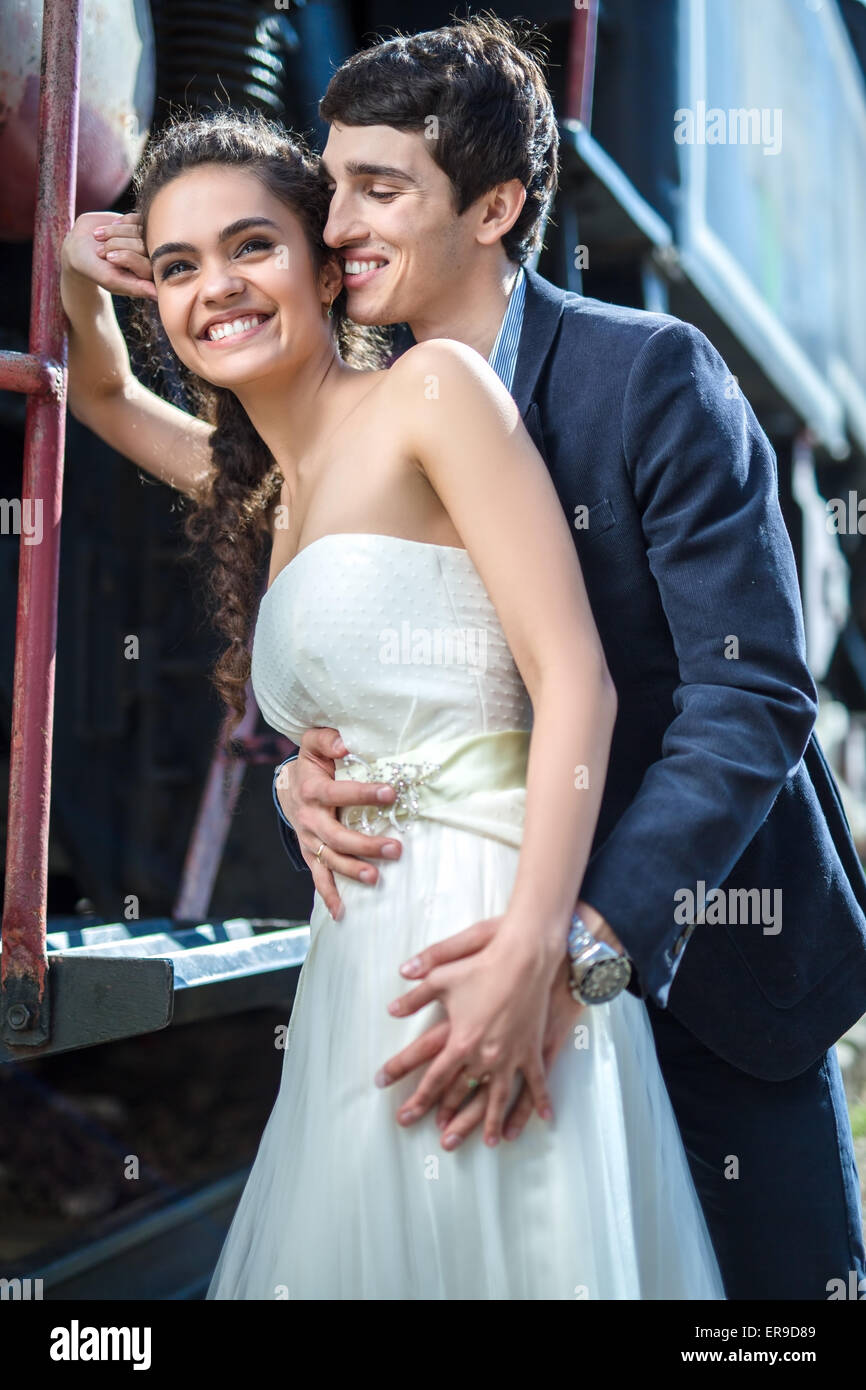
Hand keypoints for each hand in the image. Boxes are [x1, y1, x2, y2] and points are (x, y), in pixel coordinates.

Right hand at [61, 211, 156, 301]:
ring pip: (141, 230)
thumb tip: (158, 296)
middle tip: (101, 250)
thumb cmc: (95, 269)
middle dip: (118, 244)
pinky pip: (138, 218)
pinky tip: (111, 227)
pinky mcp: (142, 225)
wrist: (79, 246)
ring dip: (117, 232)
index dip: (126, 258)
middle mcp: (150, 259)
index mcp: (147, 277)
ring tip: (100, 237)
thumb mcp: (111, 280)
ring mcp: (147, 241)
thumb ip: (136, 287)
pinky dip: (121, 222)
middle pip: (144, 246)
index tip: (109, 259)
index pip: (148, 265)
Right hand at [276, 727, 407, 918]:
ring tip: (377, 877)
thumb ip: (327, 740)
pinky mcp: (312, 854)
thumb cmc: (311, 764)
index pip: (340, 792)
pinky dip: (329, 896)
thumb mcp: (314, 744)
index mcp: (313, 790)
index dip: (364, 793)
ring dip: (354, 870)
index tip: (390, 793)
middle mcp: (310, 819)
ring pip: (331, 860)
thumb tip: (345, 745)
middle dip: (365, 844)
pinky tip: (343, 913)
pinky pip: (319, 878)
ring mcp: (310, 840)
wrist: (288, 787)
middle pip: (337, 836)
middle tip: (395, 848)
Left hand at [382, 915, 561, 1146]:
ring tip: (486, 1142)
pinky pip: (537, 1083)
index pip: (434, 1078)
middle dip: (448, 1116)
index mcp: (460, 1041)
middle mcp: (485, 1056)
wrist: (526, 958)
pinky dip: (539, 1102)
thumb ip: (415, 996)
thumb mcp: (442, 977)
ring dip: (491, 1121)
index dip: (418, 1097)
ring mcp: (511, 1056)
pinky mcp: (533, 1050)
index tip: (404, 1115)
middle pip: (463, 1093)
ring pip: (499, 1098)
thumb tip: (391, 1009)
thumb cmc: (483, 964)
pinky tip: (544, 1120)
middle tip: (439, 1140)